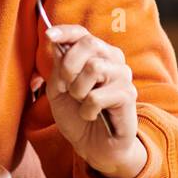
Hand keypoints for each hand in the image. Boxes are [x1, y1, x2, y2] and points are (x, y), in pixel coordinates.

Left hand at [31, 24, 145, 177]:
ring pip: (94, 67)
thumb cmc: (77, 115)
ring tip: (82, 103)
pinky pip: (97, 95)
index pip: (82, 33)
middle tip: (68, 88)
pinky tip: (92, 115)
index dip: (65, 31)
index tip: (49, 35)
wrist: (93, 146)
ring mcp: (123, 76)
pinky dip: (87, 109)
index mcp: (96, 55)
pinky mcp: (128, 95)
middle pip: (88, 43)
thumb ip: (58, 66)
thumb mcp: (58, 90)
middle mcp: (113, 60)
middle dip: (69, 67)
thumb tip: (55, 43)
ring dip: (78, 90)